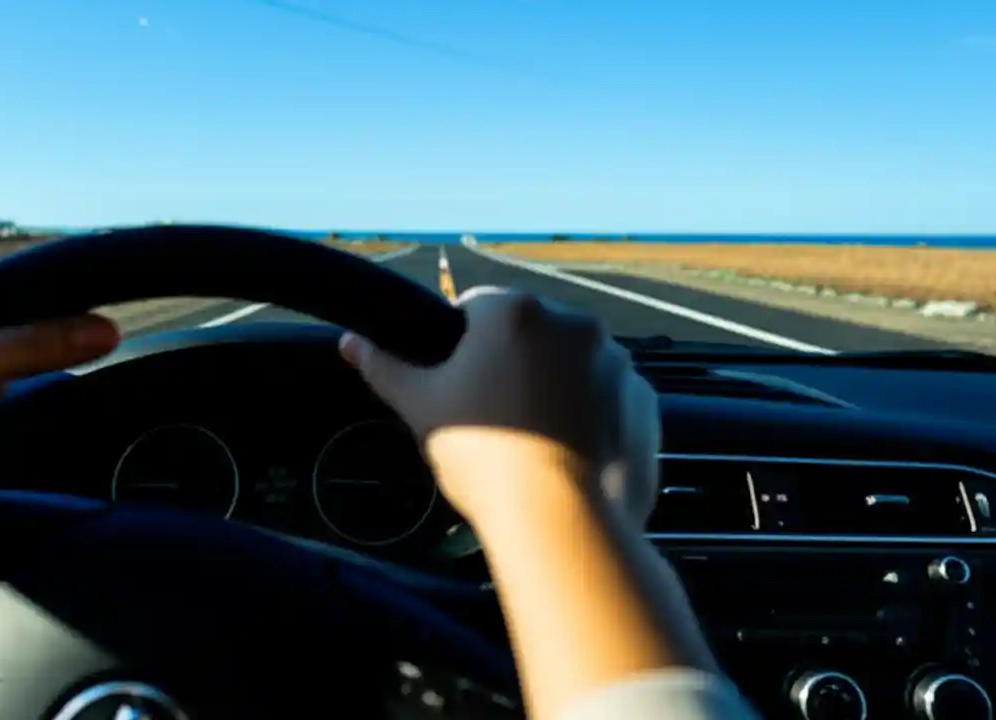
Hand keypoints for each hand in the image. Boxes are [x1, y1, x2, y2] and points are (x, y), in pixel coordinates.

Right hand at [339, 286, 658, 526]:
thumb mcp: (422, 408)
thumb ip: (385, 367)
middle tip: (492, 417)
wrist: (563, 523)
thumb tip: (349, 342)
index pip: (475, 308)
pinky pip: (608, 396)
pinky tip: (570, 453)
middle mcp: (573, 322)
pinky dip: (591, 414)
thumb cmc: (484, 458)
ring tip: (533, 440)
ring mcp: (617, 361)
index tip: (458, 385)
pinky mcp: (645, 400)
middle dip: (511, 363)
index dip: (460, 346)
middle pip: (529, 332)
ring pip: (571, 363)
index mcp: (513, 312)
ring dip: (554, 386)